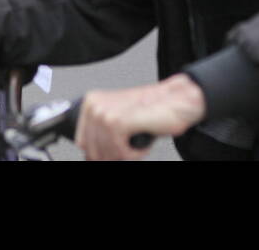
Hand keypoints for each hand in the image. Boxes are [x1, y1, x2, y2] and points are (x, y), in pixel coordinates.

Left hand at [75, 74, 206, 160]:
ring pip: (107, 155)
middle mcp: (94, 106)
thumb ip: (101, 137)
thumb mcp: (119, 122)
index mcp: (91, 103)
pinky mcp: (116, 122)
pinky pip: (120, 154)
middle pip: (94, 153)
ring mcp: (104, 113)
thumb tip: (91, 158)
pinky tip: (143, 138)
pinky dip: (135, 153)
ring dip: (127, 154)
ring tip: (139, 138)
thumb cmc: (151, 111)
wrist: (176, 101)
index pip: (83, 143)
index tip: (116, 152)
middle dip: (115, 154)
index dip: (101, 153)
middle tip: (131, 145)